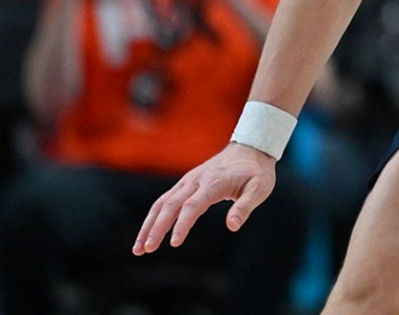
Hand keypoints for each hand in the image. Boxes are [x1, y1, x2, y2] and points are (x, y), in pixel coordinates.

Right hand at [133, 142, 277, 254]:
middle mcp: (196, 181)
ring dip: (148, 225)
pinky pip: (164, 201)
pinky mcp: (185, 184)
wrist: (250, 148)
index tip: (174, 243)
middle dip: (156, 228)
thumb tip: (232, 226)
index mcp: (214, 183)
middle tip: (145, 250)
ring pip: (161, 203)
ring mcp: (188, 181)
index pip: (193, 205)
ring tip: (138, 249)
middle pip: (170, 205)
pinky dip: (153, 217)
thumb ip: (246, 207)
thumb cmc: (256, 171)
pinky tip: (147, 233)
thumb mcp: (260, 188)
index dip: (182, 224)